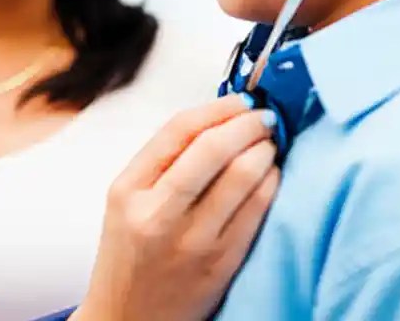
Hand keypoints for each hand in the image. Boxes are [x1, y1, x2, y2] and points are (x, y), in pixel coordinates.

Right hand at [73, 94, 279, 320]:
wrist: (127, 320)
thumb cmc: (130, 258)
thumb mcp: (125, 203)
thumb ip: (161, 164)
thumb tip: (216, 122)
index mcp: (127, 191)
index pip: (176, 131)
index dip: (216, 109)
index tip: (239, 101)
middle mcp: (157, 215)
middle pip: (210, 149)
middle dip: (247, 124)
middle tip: (264, 116)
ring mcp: (191, 242)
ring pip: (240, 178)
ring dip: (264, 150)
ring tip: (271, 142)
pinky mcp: (220, 264)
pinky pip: (256, 212)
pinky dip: (271, 184)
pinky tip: (274, 174)